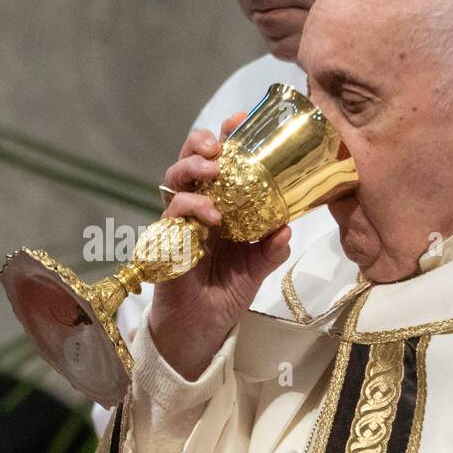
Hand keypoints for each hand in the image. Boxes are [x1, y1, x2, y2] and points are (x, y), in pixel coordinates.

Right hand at [149, 114, 291, 379]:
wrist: (199, 331)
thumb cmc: (224, 295)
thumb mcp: (256, 270)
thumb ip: (270, 248)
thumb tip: (287, 227)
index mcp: (221, 206)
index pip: (222, 163)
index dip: (228, 138)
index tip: (239, 120)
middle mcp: (197, 208)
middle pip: (191, 161)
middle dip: (201, 143)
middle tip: (218, 144)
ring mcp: (179, 223)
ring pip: (175, 180)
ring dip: (193, 168)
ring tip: (214, 170)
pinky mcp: (166, 241)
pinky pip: (172, 214)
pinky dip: (190, 207)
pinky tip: (210, 214)